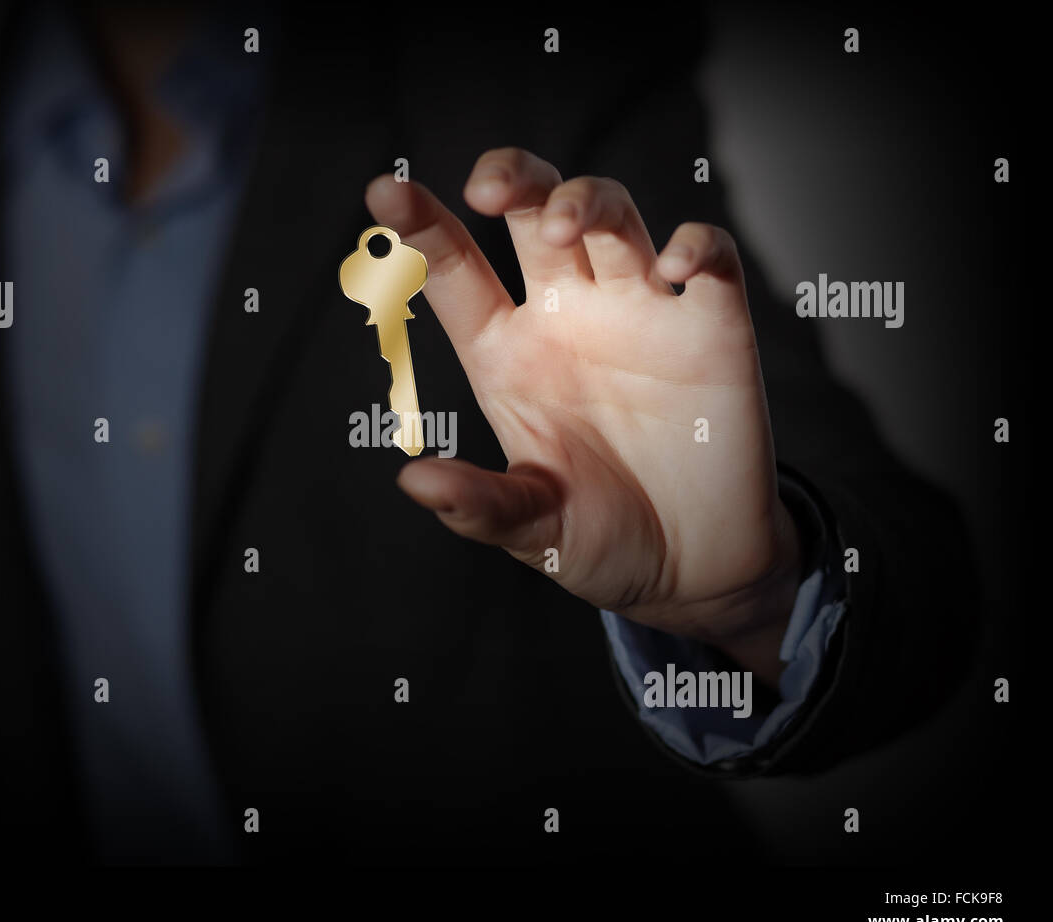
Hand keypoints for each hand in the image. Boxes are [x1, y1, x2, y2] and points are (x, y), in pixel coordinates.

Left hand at [365, 148, 801, 685]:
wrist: (693, 568)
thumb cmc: (600, 538)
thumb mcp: (533, 529)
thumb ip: (481, 505)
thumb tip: (414, 482)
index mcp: (508, 352)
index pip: (457, 271)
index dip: (422, 227)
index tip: (383, 194)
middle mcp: (569, 317)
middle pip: (535, 213)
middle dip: (514, 178)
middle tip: (490, 188)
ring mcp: (641, 315)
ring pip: (613, 218)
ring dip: (589, 202)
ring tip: (566, 226)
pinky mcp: (713, 330)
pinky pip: (712, 263)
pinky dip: (699, 249)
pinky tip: (676, 267)